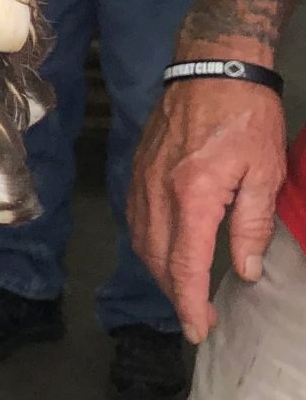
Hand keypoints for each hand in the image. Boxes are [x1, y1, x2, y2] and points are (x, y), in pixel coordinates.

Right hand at [130, 71, 286, 342]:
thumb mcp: (264, 173)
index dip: (189, 303)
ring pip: (140, 238)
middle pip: (156, 257)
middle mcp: (159, 190)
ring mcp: (143, 177)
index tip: (197, 330)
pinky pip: (135, 216)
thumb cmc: (246, 118)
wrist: (212, 69)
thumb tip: (243, 271)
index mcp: (193, 195)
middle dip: (172, 294)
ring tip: (181, 290)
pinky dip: (146, 243)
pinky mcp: (138, 166)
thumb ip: (252, 226)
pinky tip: (163, 250)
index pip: (184, 263)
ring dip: (158, 271)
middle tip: (195, 319)